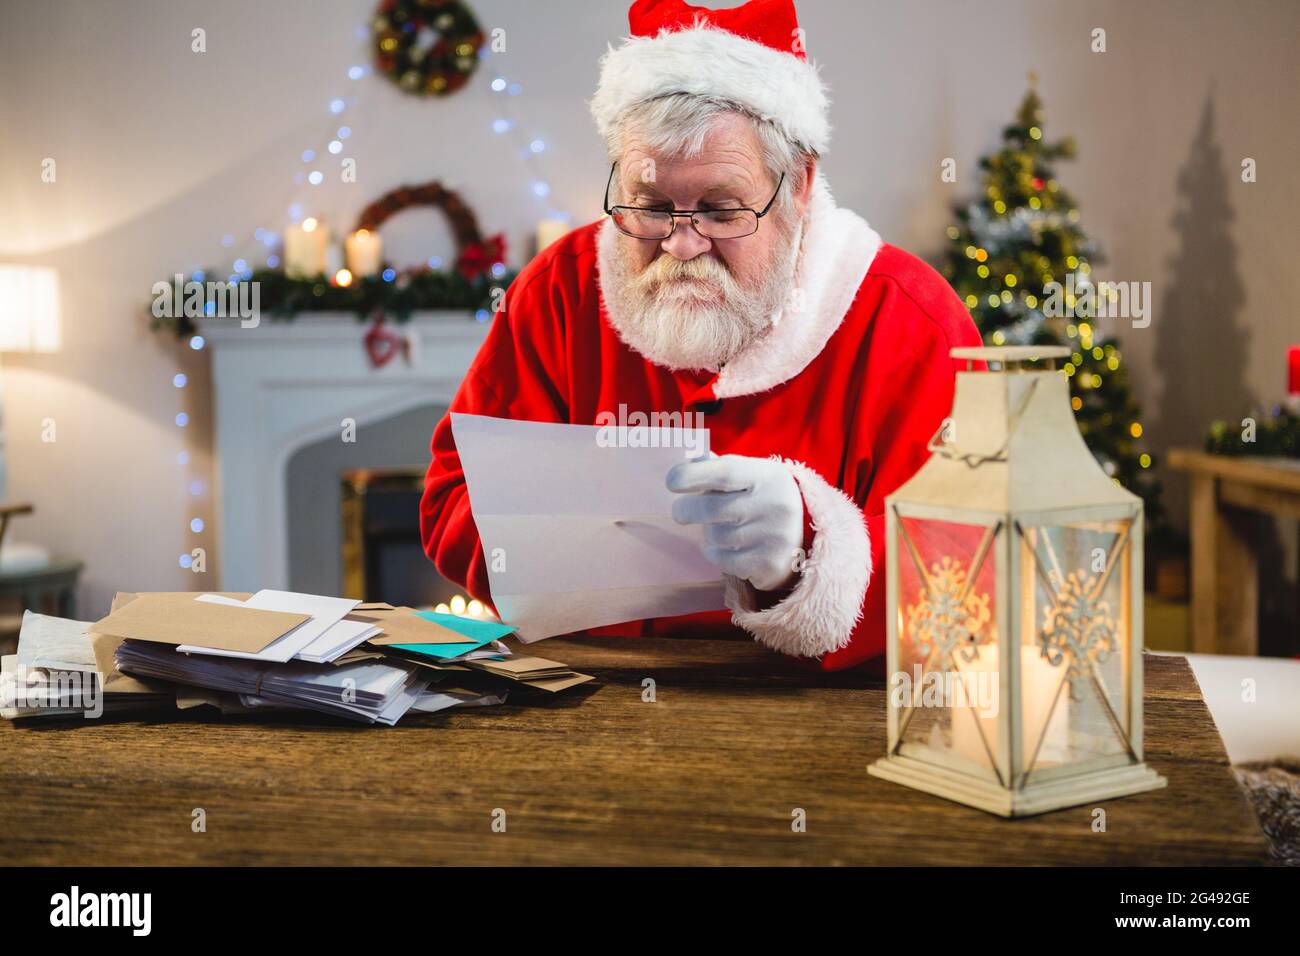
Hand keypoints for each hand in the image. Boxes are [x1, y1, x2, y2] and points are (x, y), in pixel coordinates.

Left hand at [666, 454, 803, 592]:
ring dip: (706, 532)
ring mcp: (774, 537)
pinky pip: (722, 559)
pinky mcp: (768, 564)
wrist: (806, 537)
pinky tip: (725, 546)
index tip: (671, 482)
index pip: (725, 472)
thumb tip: (688, 460)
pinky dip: (714, 552)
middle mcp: (775, 505)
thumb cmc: (764, 498)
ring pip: (715, 536)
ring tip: (717, 526)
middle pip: (711, 508)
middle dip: (686, 509)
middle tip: (680, 511)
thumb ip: (719, 468)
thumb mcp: (751, 475)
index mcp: (768, 476)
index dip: (693, 476)